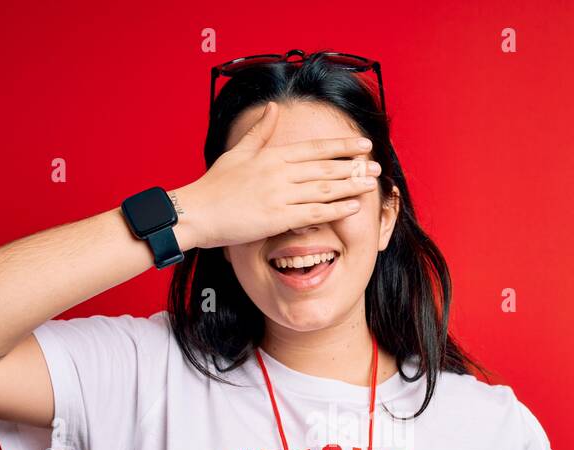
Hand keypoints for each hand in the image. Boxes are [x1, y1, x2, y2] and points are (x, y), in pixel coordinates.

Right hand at [169, 100, 380, 250]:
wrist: (197, 212)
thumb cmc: (215, 185)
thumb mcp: (238, 152)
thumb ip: (260, 131)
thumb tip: (275, 108)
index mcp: (272, 155)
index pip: (315, 147)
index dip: (342, 145)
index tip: (363, 143)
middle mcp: (279, 172)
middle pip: (326, 167)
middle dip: (354, 166)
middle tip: (377, 165)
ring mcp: (280, 195)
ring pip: (324, 189)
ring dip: (351, 185)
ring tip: (371, 183)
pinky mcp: (277, 217)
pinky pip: (313, 213)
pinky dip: (335, 209)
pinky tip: (352, 207)